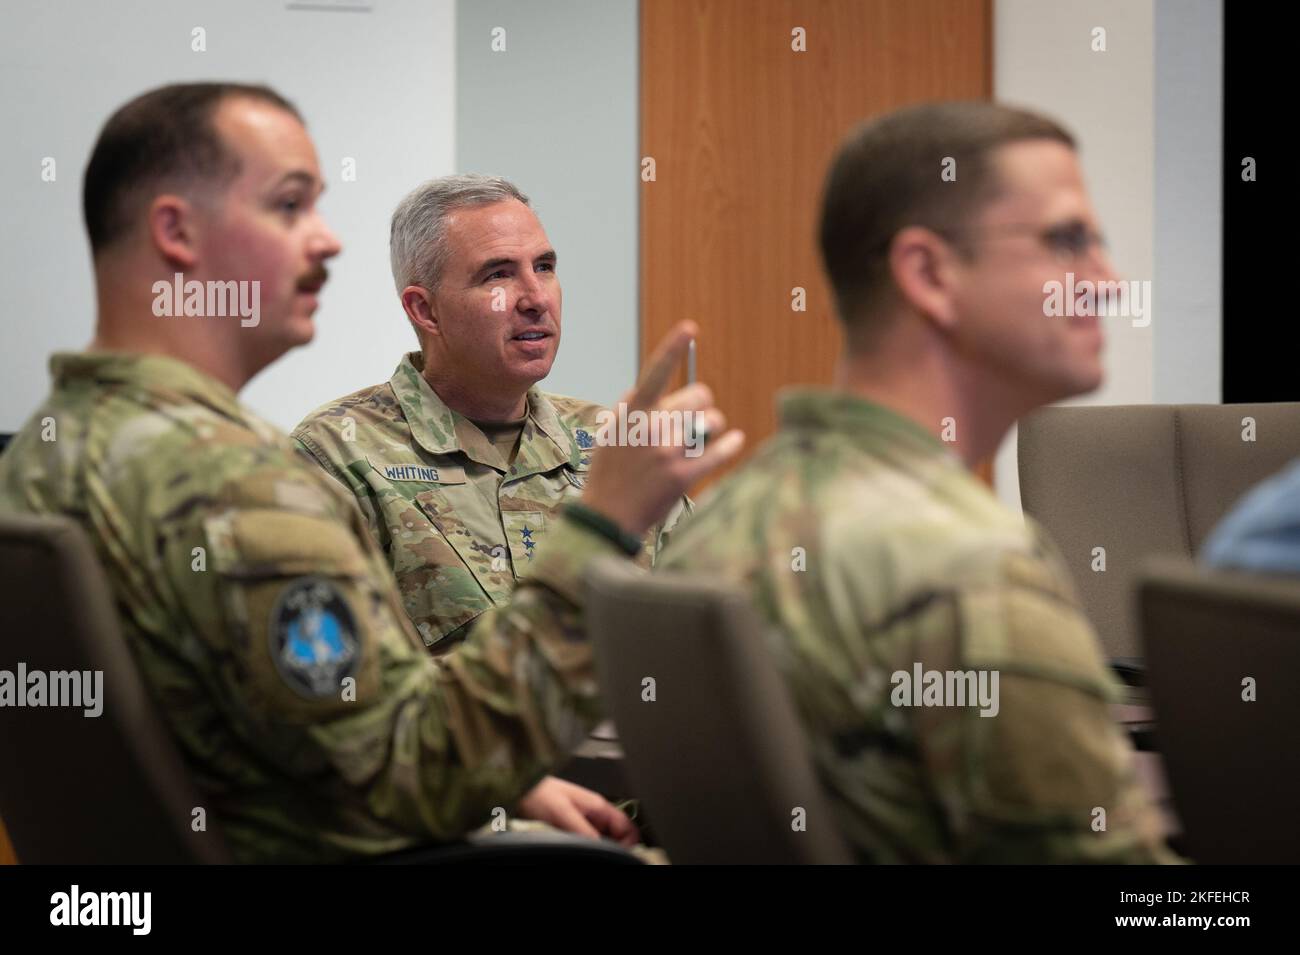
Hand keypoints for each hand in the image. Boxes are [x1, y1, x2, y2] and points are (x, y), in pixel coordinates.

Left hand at [517, 776, 639, 845]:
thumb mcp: (563, 814)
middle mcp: (595, 814)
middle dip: (613, 848)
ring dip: (597, 849)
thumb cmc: (539, 794)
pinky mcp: (573, 828)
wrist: (521, 789)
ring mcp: (585, 821)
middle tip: (601, 857)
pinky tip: (575, 850)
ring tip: (584, 852)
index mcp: (598, 806)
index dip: (629, 843)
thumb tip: (603, 847)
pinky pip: (588, 842)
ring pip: (602, 841)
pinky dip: (586, 848)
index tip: (619, 856)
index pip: (627, 826)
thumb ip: (584, 830)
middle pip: (617, 836)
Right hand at [582, 320, 744, 535]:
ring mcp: (668, 452)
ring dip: (711, 426)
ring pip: (711, 421)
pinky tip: (734, 440)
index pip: (655, 372)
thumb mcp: (611, 432)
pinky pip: (720, 451)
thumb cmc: (609, 472)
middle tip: (695, 416)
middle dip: (701, 403)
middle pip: (699, 395)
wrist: (606, 516)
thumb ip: (631, 406)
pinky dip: (730, 444)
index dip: (672, 348)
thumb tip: (654, 386)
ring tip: (701, 438)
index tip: (689, 328)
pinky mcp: (683, 476)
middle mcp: (652, 427)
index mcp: (632, 413)